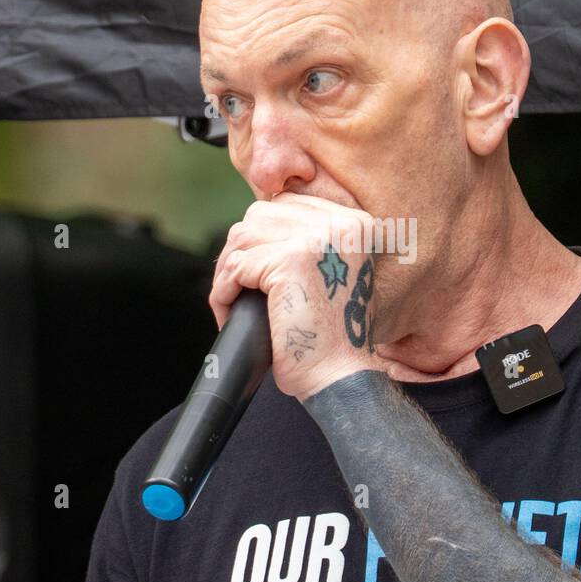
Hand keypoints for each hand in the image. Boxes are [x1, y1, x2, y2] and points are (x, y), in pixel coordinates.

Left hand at [210, 192, 382, 402]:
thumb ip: (306, 243)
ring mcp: (318, 239)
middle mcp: (342, 224)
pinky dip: (224, 293)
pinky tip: (230, 315)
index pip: (287, 205)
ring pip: (244, 237)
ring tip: (232, 302)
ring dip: (228, 272)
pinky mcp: (292, 261)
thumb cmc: (330, 336)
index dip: (260, 237)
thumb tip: (252, 224)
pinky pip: (236, 266)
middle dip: (240, 251)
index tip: (252, 271)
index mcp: (356, 224)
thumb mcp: (328, 275)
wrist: (340, 376)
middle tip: (236, 288)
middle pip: (261, 215)